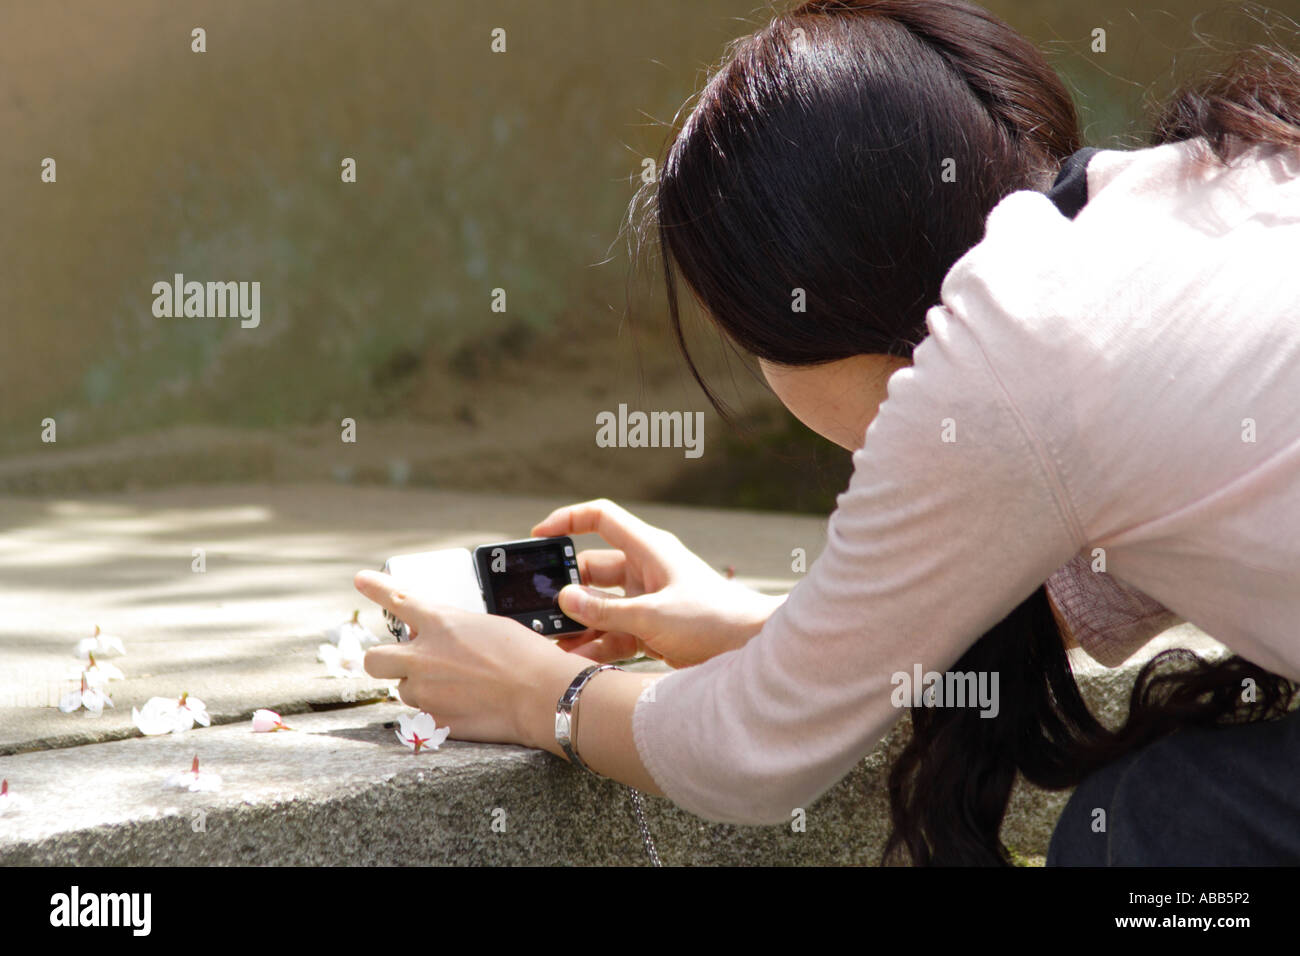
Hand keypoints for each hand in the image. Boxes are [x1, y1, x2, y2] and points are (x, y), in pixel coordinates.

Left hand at [355, 569, 588, 747]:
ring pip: (404, 690)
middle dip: (384, 660)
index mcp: (440, 623)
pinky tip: (466, 708)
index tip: (361, 580)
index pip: (397, 599)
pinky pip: (424, 715)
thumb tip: (440, 639)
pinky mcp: (433, 721)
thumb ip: (453, 631)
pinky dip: (439, 711)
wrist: (543, 694)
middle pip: (375, 658)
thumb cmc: (525, 655)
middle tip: (405, 663)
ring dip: (421, 688)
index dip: (376, 587)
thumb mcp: (486, 627)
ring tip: (457, 688)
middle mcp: (423, 656)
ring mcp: (425, 691)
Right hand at [531, 498, 785, 667]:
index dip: (567, 521)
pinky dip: (596, 644)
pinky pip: (613, 631)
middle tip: (538, 608)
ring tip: (551, 641)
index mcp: (648, 549)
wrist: (754, 650)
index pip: (600, 518)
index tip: (537, 538)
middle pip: (592, 569)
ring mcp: (647, 599)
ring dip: (578, 622)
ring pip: (600, 605)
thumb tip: (563, 599)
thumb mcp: (653, 616)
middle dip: (565, 589)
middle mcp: (645, 569)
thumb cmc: (715, 621)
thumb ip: (605, 611)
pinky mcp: (652, 627)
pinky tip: (576, 660)